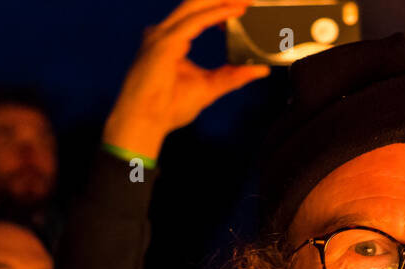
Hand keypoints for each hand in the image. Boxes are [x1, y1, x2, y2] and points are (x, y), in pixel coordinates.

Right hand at [102, 0, 269, 160]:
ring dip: (221, 1)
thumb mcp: (209, 87)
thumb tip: (260, 70)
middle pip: (196, 4)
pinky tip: (235, 12)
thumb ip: (233, 76)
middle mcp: (165, 32)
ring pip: (195, 5)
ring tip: (245, 1)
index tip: (242, 8)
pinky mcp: (166, 42)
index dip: (219, 7)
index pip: (197, 14)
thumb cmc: (168, 108)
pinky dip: (217, 14)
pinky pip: (196, 21)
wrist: (144, 121)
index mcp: (171, 40)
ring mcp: (163, 35)